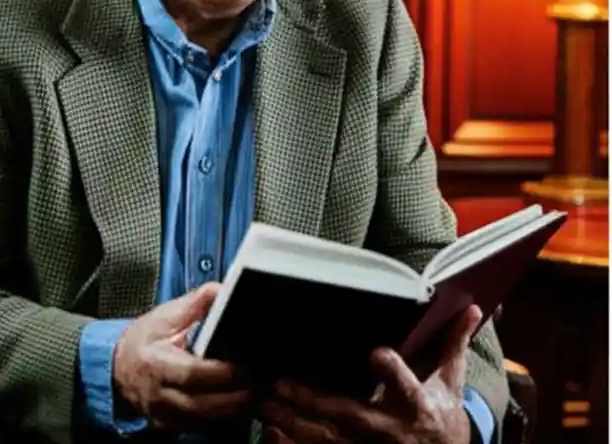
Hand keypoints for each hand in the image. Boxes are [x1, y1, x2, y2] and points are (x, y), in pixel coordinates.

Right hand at [113, 283, 250, 429]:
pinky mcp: (171, 424)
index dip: (221, 372)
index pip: (192, 373)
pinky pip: (201, 427)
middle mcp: (158, 393)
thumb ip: (196, 304)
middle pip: (202, 404)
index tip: (243, 364)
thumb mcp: (165, 316)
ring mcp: (164, 413)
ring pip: (205, 420)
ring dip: (232, 409)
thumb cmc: (143, 340)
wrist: (117, 366)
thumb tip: (222, 291)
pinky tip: (234, 403)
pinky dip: (220, 417)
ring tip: (252, 393)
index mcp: (155, 363)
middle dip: (235, 396)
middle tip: (258, 382)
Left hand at [262, 306, 482, 443]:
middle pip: (352, 414)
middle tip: (281, 382)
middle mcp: (392, 429)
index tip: (375, 353)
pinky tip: (272, 433)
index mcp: (417, 405)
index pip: (405, 385)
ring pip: (329, 438)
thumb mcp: (449, 383)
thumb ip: (452, 345)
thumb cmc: (441, 418)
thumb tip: (473, 308)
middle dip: (316, 401)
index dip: (391, 370)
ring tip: (266, 404)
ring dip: (294, 423)